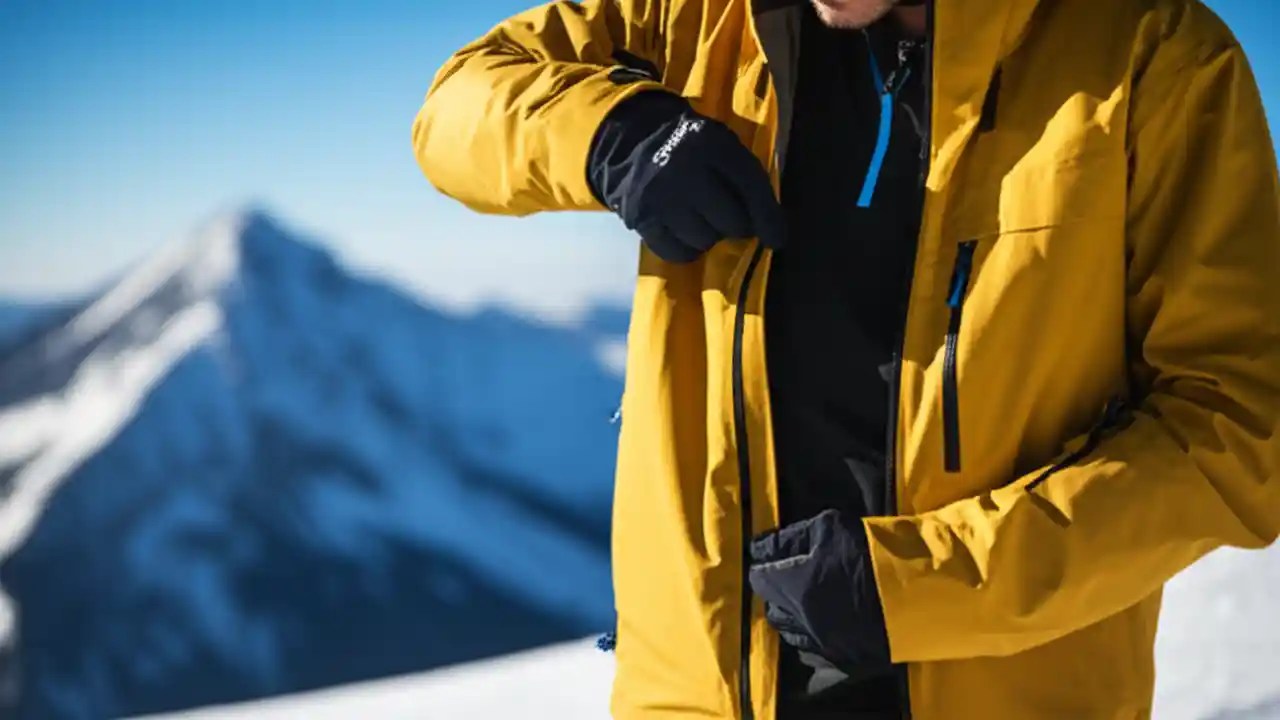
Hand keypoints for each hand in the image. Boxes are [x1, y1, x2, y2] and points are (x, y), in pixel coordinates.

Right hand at [587, 92, 786, 262]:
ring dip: (708, 237)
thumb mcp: (721, 143)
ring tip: (702, 222)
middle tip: (727, 220)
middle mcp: (686, 171)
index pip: (750, 186)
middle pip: (729, 222)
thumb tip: (770, 228)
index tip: (776, 240)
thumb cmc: (689, 145)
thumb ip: (745, 175)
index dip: (768, 217)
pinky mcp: (641, 218)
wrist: (632, 137)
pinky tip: (685, 235)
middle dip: (735, 226)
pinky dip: (685, 250)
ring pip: (703, 240)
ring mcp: (661, 197)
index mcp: (713, 145)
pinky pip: (675, 252)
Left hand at [748, 509, 891, 679]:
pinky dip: (809, 640)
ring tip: (803, 602)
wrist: (919, 590)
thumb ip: (791, 539)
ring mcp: (821, 643)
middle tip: (787, 578)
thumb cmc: (873, 551)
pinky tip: (819, 627)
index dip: (762, 565)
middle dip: (775, 591)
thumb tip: (762, 547)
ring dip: (791, 616)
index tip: (767, 558)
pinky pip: (811, 654)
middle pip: (772, 607)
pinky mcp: (841, 662)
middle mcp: (801, 619)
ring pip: (789, 633)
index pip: (760, 577)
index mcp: (794, 585)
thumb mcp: (829, 528)